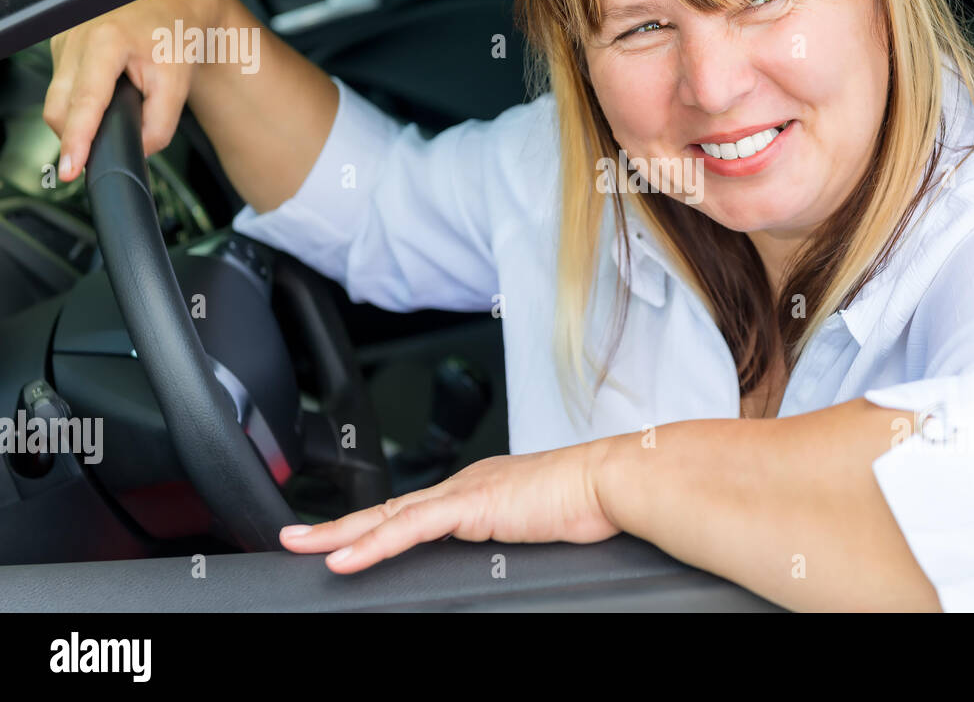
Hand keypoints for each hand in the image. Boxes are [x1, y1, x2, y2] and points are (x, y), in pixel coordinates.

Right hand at [44, 0, 226, 181]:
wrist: (173, 0)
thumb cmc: (176, 34)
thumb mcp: (178, 84)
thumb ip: (159, 124)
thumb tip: (137, 150)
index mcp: (107, 42)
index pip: (85, 102)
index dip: (76, 140)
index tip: (70, 168)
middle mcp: (77, 37)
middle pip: (59, 107)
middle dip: (74, 136)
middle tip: (94, 152)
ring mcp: (64, 37)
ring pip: (56, 97)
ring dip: (76, 116)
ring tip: (108, 112)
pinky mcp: (60, 40)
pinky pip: (59, 81)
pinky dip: (76, 97)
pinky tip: (101, 92)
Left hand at [279, 440, 618, 572]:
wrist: (609, 482)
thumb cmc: (588, 503)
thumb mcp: (536, 528)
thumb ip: (509, 538)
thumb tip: (503, 558)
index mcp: (479, 490)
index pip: (414, 511)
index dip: (375, 525)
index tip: (345, 538)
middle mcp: (465, 485)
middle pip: (389, 510)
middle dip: (340, 526)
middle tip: (296, 537)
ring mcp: (465, 492)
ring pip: (388, 516)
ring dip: (340, 533)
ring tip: (301, 546)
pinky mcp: (470, 504)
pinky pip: (410, 528)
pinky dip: (373, 544)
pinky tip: (343, 556)